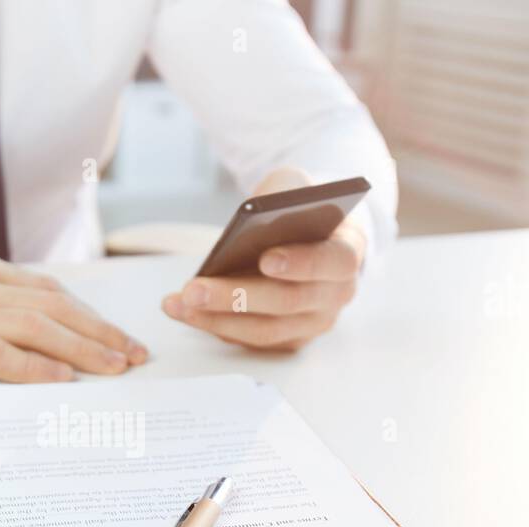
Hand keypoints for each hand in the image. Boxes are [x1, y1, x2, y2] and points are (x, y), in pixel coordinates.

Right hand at [0, 245, 147, 381]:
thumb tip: (13, 328)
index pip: (47, 290)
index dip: (88, 315)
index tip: (117, 336)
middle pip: (56, 307)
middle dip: (102, 333)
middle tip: (136, 356)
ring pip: (38, 327)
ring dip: (84, 349)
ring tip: (117, 369)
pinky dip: (36, 366)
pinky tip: (62, 380)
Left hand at [161, 167, 365, 350]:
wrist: (306, 234)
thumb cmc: (299, 209)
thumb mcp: (294, 185)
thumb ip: (282, 194)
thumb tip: (255, 215)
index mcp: (349, 250)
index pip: (335, 261)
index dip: (303, 263)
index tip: (266, 259)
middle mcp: (338, 293)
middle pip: (288, 302)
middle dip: (237, 296)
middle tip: (195, 289)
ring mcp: (315, 321)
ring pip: (265, 329)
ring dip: (216, 318)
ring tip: (179, 302)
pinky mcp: (289, 338)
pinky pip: (250, 339)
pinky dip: (214, 325)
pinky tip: (184, 310)